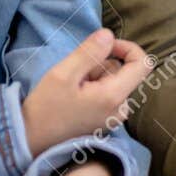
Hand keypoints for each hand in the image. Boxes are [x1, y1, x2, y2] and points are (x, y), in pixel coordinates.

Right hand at [22, 29, 151, 156]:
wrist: (31, 140)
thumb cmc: (46, 108)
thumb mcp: (63, 73)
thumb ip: (89, 52)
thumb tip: (109, 34)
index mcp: (115, 96)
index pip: (143, 63)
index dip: (127, 47)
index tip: (104, 47)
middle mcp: (122, 108)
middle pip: (124, 71)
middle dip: (101, 65)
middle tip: (75, 75)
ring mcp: (115, 116)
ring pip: (113, 81)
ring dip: (94, 76)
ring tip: (72, 88)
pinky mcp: (106, 120)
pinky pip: (107, 93)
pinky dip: (93, 88)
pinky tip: (75, 97)